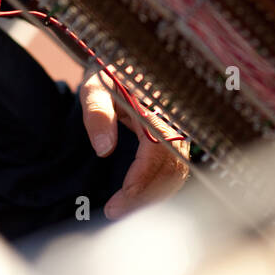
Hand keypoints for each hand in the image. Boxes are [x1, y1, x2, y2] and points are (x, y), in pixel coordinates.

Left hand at [79, 64, 190, 219]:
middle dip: (144, 198)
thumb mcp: (95, 87)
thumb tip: (104, 149)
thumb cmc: (107, 74)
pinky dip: (160, 187)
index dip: (138, 185)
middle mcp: (174, 120)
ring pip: (177, 172)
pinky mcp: (177, 136)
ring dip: (153, 196)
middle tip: (114, 214)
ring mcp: (179, 128)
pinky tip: (140, 196)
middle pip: (171, 169)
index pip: (156, 155)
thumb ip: (98, 114)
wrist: (123, 61)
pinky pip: (176, 166)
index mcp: (156, 107)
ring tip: (124, 209)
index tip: (114, 207)